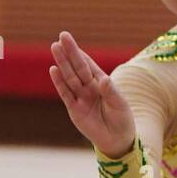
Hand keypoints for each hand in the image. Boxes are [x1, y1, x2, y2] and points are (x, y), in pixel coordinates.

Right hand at [49, 31, 135, 155]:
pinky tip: (53, 70)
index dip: (80, 52)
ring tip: (55, 48)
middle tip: (61, 36)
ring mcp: (81, 98)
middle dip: (69, 53)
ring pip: (70, 78)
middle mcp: (89, 88)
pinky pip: (66, 94)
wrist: (117, 141)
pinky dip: (60, 83)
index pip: (88, 64)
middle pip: (77, 67)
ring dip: (62, 63)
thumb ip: (110, 91)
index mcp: (101, 83)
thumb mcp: (119, 104)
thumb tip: (102, 79)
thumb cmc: (122, 120)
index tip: (70, 39)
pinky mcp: (74, 110)